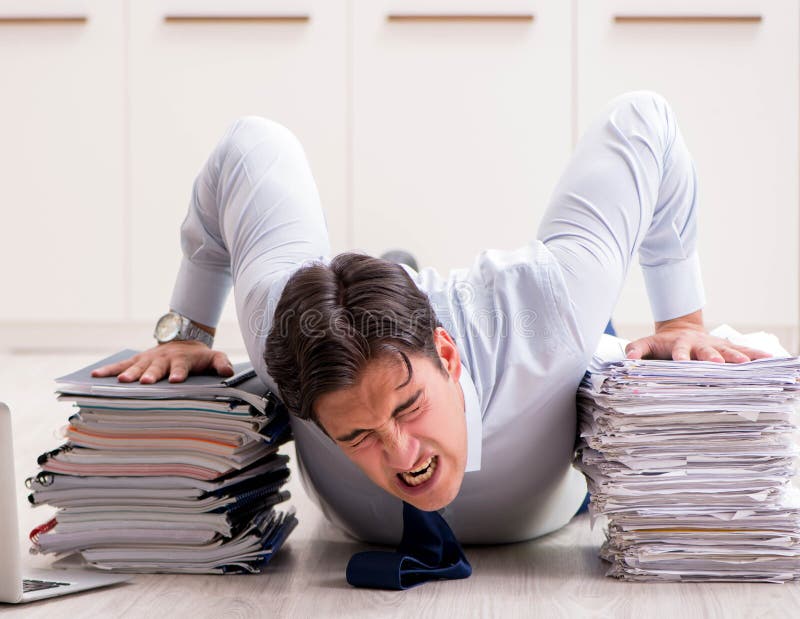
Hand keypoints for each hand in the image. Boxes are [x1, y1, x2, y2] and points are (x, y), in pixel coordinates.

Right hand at [90, 341, 234, 383]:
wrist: (185, 340)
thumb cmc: (200, 356)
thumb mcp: (214, 357)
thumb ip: (222, 363)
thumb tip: (228, 372)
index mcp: (182, 360)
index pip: (181, 367)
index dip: (178, 373)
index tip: (175, 381)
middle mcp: (164, 358)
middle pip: (156, 367)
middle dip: (150, 374)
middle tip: (145, 382)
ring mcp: (149, 359)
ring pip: (137, 366)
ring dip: (129, 373)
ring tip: (120, 381)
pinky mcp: (137, 360)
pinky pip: (121, 364)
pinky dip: (109, 369)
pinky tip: (95, 375)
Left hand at [624, 310, 771, 362]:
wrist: (680, 328)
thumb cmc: (662, 343)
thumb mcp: (647, 343)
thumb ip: (637, 349)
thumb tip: (628, 358)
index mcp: (680, 345)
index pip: (679, 351)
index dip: (680, 357)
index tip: (681, 363)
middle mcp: (700, 344)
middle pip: (706, 351)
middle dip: (712, 357)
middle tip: (717, 364)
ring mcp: (715, 345)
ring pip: (727, 351)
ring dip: (737, 357)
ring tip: (747, 364)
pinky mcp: (727, 347)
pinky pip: (744, 350)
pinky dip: (757, 355)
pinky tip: (771, 360)